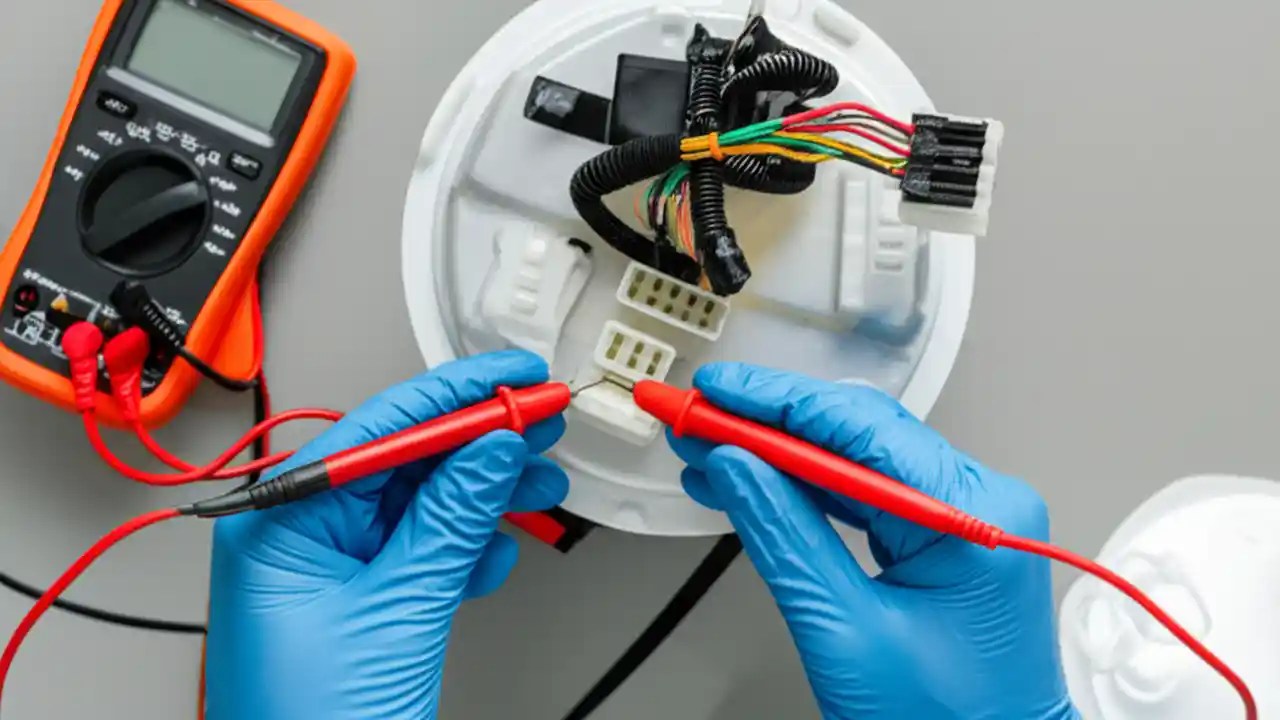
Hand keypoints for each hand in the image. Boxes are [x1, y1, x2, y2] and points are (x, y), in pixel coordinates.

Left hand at [205, 352, 568, 719]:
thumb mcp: (398, 609)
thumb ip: (451, 519)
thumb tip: (492, 447)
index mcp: (280, 521)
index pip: (378, 428)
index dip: (455, 395)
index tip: (512, 375)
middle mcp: (301, 535)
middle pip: (404, 461)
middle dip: (479, 442)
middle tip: (540, 419)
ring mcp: (334, 570)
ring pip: (423, 505)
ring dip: (485, 495)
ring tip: (538, 482)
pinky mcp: (366, 601)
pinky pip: (424, 550)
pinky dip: (468, 547)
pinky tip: (498, 549)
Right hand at [669, 364, 1077, 719]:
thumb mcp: (843, 631)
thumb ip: (784, 538)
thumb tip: (735, 469)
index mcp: (972, 516)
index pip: (858, 428)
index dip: (772, 404)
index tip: (712, 394)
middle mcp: (978, 504)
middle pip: (854, 435)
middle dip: (765, 425)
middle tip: (695, 415)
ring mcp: (962, 520)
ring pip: (853, 461)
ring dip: (776, 456)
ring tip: (706, 449)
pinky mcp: (941, 541)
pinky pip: (864, 496)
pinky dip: (804, 489)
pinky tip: (751, 483)